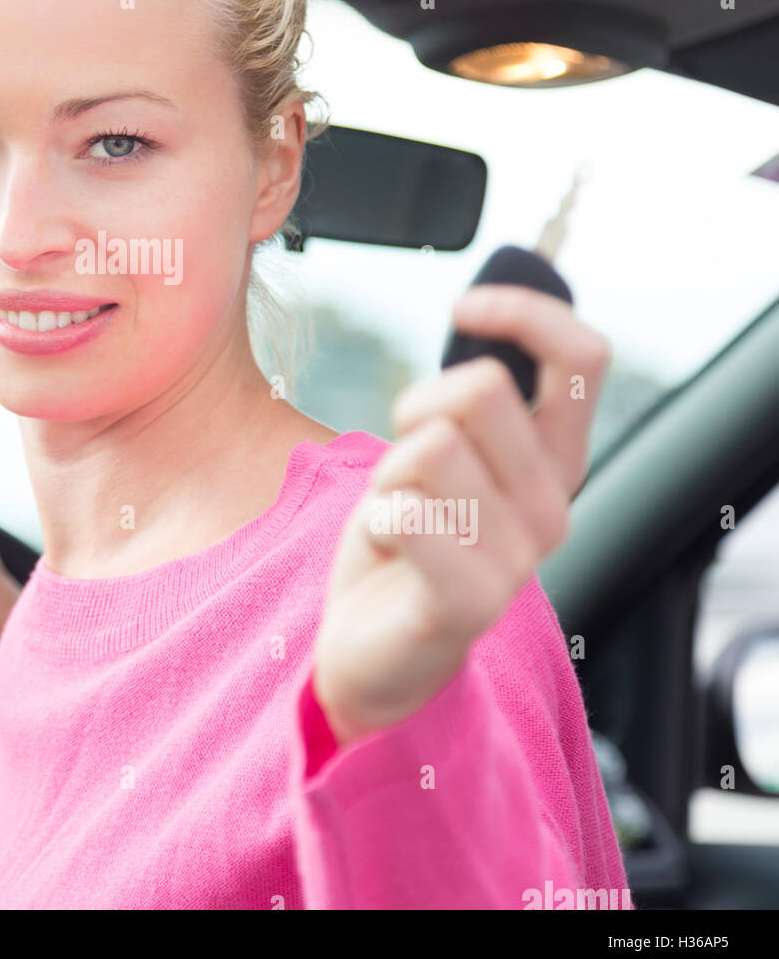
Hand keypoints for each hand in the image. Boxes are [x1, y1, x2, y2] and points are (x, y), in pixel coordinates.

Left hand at [311, 284, 611, 746]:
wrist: (376, 652)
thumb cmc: (408, 538)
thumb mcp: (444, 451)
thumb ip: (471, 401)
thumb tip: (484, 310)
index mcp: (555, 463)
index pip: (582, 359)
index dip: (526, 312)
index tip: (466, 306)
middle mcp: (553, 507)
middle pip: (480, 388)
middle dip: (418, 406)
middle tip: (407, 464)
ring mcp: (517, 559)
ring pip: (429, 446)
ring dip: (390, 475)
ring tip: (401, 520)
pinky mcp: (468, 601)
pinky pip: (405, 512)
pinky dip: (378, 520)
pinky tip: (392, 556)